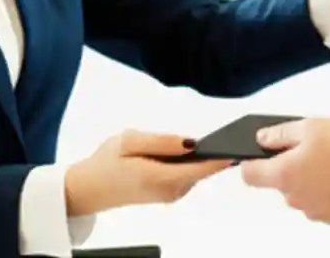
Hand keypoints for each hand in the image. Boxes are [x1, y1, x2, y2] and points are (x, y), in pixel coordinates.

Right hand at [64, 130, 232, 215]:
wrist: (89, 188)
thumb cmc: (106, 163)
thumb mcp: (129, 141)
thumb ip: (162, 141)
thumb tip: (192, 142)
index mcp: (160, 178)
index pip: (203, 168)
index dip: (223, 156)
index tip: (239, 144)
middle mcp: (171, 191)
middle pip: (204, 170)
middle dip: (214, 153)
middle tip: (228, 134)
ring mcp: (171, 194)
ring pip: (197, 171)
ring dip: (201, 157)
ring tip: (210, 139)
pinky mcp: (170, 193)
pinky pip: (188, 174)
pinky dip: (190, 162)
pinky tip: (186, 150)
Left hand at [240, 118, 329, 224]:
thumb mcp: (312, 126)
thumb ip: (280, 133)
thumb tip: (262, 138)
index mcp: (284, 175)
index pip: (249, 174)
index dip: (250, 161)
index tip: (256, 153)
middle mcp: (295, 198)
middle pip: (280, 181)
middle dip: (290, 164)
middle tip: (312, 146)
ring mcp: (314, 210)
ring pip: (302, 191)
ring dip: (310, 176)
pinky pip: (321, 199)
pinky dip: (327, 188)